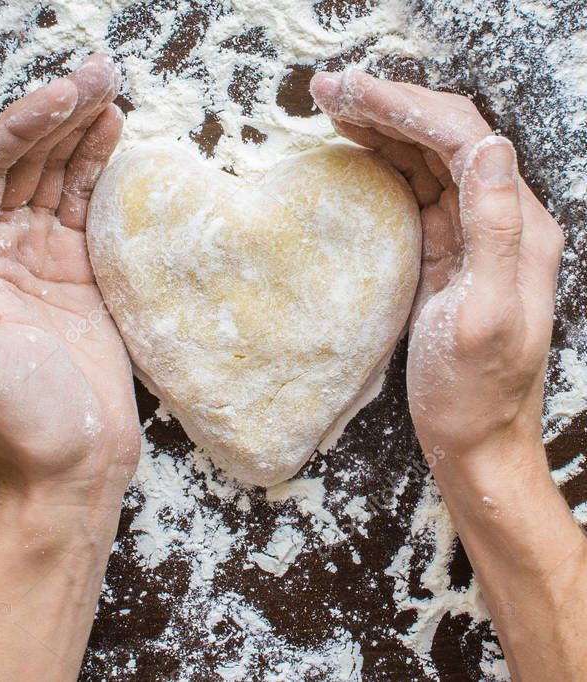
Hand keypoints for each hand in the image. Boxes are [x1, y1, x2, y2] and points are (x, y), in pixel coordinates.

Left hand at [0, 54, 138, 516]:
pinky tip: (114, 132)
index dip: (21, 126)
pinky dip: (98, 167)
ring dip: (78, 128)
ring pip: (55, 175)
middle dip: (56, 112)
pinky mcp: (79, 272)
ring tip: (110, 86)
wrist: (72, 466)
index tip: (64, 97)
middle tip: (99, 70)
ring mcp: (39, 258)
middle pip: (22, 161)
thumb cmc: (16, 419)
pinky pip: (85, 205)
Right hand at [310, 71, 586, 681]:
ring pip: (428, 158)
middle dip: (388, 105)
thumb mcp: (485, 317)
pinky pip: (415, 190)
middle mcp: (501, 219)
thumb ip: (492, 229)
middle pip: (445, 137)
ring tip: (330, 108)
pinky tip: (355, 151)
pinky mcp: (445, 252)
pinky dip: (383, 163)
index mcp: (518, 226)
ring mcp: (471, 234)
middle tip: (325, 92)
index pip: (464, 139)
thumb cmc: (475, 392)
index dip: (407, 108)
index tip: (349, 96)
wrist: (475, 441)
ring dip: (382, 126)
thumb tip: (487, 146)